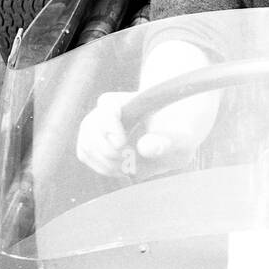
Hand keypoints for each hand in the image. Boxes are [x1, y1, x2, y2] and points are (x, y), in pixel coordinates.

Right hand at [75, 91, 195, 176]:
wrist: (173, 139)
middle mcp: (108, 109)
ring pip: (87, 144)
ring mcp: (97, 124)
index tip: (123, 144)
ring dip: (108, 162)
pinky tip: (123, 168)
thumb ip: (167, 142)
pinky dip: (103, 166)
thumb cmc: (179, 135)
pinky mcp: (92, 141)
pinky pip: (86, 155)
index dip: (110, 126)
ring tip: (131, 167)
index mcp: (132, 99)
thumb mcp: (182, 139)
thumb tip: (145, 147)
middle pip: (91, 128)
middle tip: (130, 162)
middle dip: (109, 151)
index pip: (108, 106)